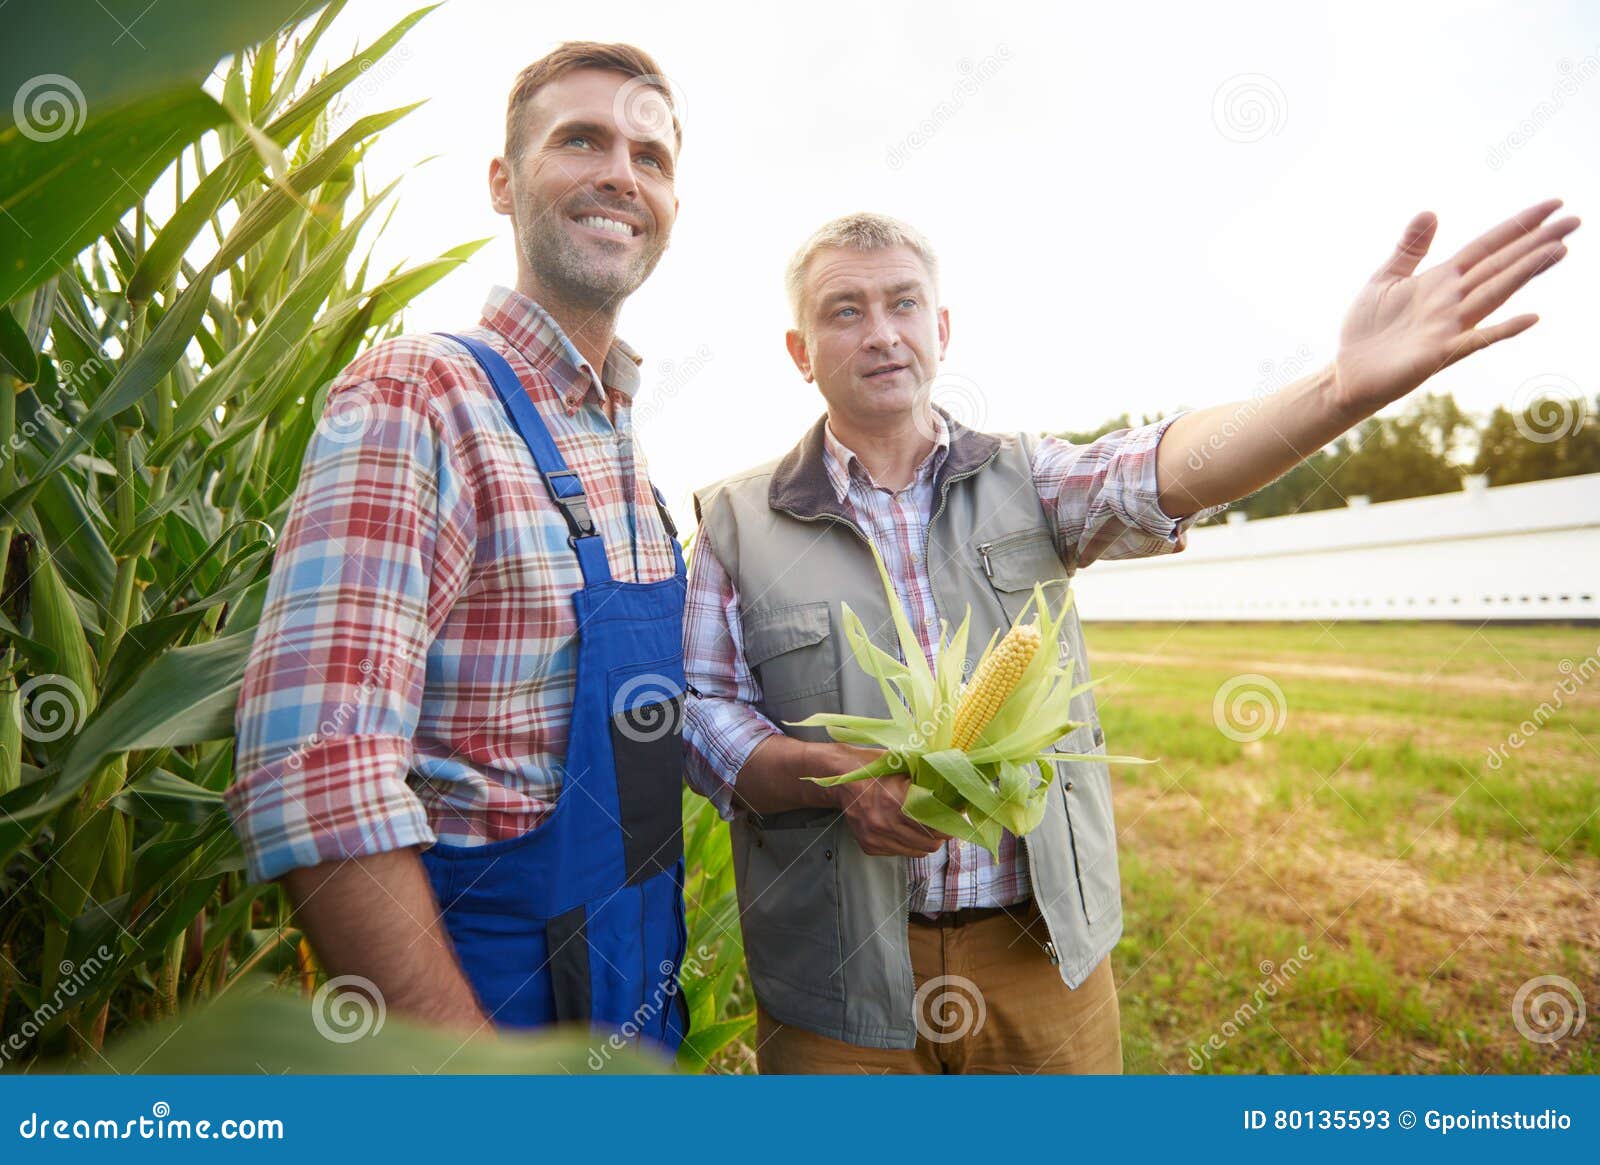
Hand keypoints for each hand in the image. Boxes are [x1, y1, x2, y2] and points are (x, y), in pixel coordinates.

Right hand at [815, 744, 948, 856]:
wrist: (841, 779)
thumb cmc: (876, 768)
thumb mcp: (904, 766)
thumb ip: (928, 781)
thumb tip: (956, 792)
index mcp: (896, 802)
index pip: (934, 825)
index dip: (949, 823)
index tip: (956, 817)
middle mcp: (884, 824)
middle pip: (929, 842)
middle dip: (941, 834)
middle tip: (945, 824)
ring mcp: (876, 838)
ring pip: (916, 851)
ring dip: (926, 841)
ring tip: (928, 828)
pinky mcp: (869, 846)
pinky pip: (899, 852)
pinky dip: (908, 844)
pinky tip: (906, 829)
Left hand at [1333, 198, 1577, 415]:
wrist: (1348, 371)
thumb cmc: (1366, 328)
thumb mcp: (1385, 278)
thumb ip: (1410, 247)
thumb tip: (1430, 210)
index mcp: (1441, 279)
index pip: (1488, 246)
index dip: (1519, 226)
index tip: (1553, 205)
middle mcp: (1452, 300)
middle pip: (1501, 264)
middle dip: (1536, 242)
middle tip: (1575, 220)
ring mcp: (1449, 326)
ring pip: (1496, 292)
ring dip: (1526, 272)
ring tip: (1560, 250)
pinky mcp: (1439, 353)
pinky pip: (1477, 339)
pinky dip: (1503, 329)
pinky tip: (1531, 318)